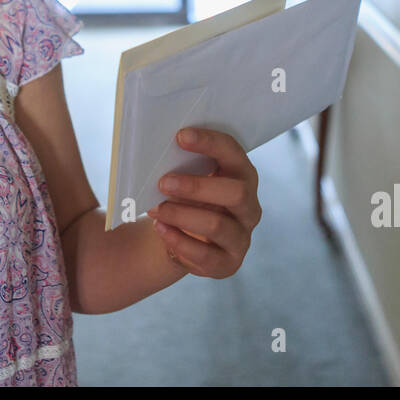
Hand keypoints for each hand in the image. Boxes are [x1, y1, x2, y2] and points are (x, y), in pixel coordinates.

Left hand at [146, 127, 261, 277]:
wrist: (183, 239)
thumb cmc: (185, 200)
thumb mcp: (186, 180)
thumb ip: (178, 164)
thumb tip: (149, 150)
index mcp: (241, 176)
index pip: (233, 153)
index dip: (210, 143)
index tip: (180, 136)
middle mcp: (249, 206)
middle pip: (235, 192)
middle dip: (196, 186)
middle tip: (163, 183)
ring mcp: (242, 236)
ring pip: (217, 225)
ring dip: (181, 215)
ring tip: (155, 210)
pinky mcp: (229, 263)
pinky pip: (205, 255)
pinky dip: (179, 242)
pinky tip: (161, 230)